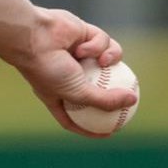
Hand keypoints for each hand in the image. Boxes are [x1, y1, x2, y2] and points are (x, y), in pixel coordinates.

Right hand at [0, 0, 138, 137]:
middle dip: (114, 93)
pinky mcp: (84, 34)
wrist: (34, 37)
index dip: (91, 127)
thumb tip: (133, 101)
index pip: (75, 117)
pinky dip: (97, 45)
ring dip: (109, 59)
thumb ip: (105, 100)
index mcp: (57, 94)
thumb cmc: (48, 69)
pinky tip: (85, 46)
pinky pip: (102, 41)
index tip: (110, 132)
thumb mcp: (77, 93)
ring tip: (104, 61)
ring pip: (108, 61)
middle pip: (97, 88)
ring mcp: (77, 54)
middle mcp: (67, 75)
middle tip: (131, 99)